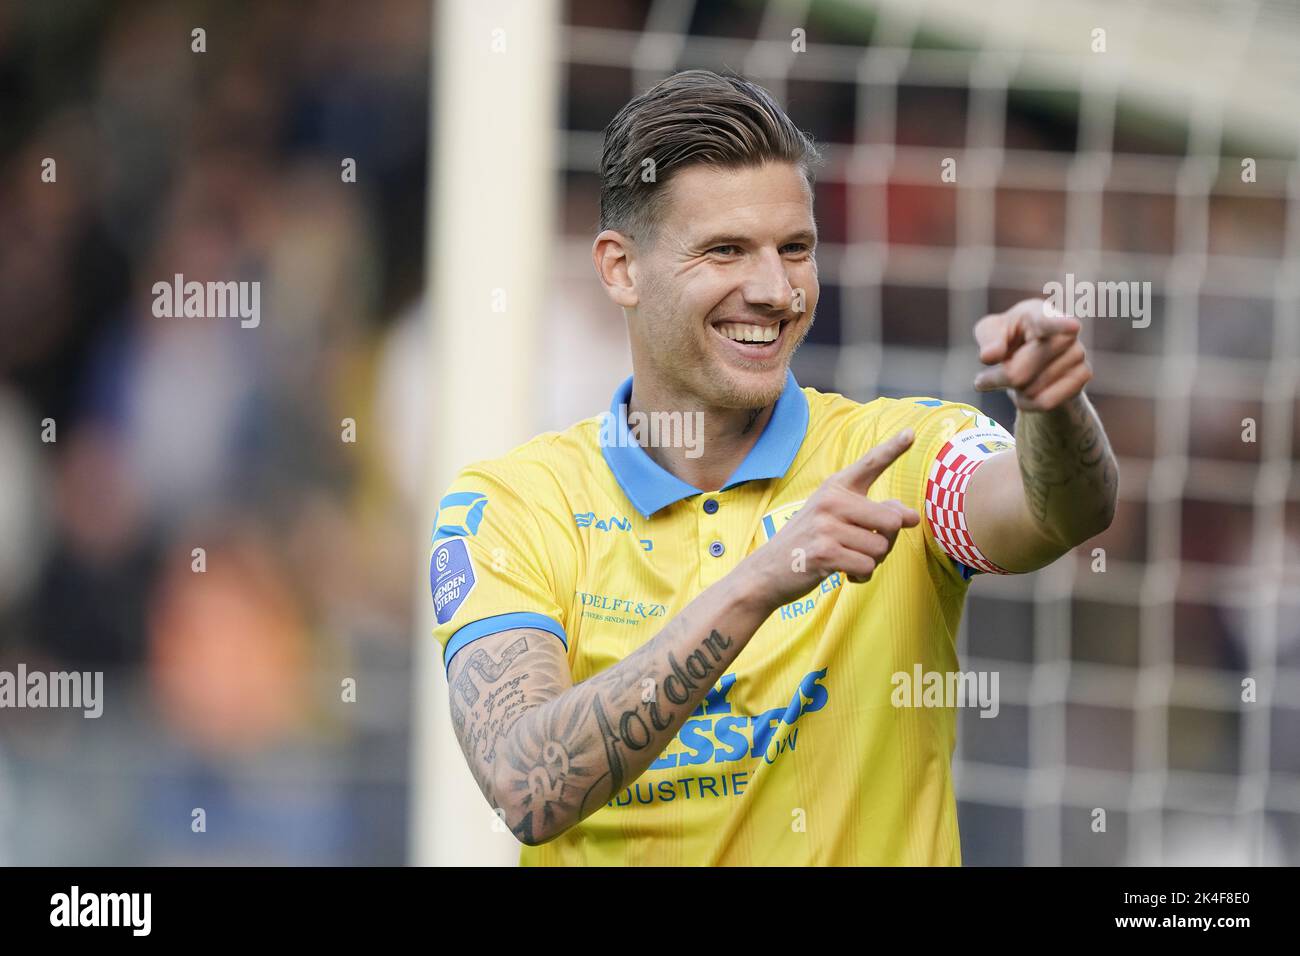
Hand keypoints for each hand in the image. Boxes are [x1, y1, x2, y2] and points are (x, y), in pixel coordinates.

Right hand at [741, 429, 921, 609]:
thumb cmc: (809, 542)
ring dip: (872, 561)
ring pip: (881, 548)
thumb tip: (911, 517)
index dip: (892, 449)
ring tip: (848, 559)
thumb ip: (873, 513)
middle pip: (892, 521)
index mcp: (835, 487)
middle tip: (863, 547)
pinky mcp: (824, 553)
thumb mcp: (836, 518)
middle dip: (887, 541)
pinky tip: (845, 573)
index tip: (910, 432)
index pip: (869, 464)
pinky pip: (867, 567)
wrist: (767, 571)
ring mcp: (826, 526)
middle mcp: (831, 500)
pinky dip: (862, 576)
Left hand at [972, 298, 1091, 410]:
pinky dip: (1028, 403)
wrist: (1031, 357)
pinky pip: (1045, 402)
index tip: (1073, 326)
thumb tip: (989, 356)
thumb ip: (988, 339)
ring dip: (1016, 390)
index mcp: (1038, 314)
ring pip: (1031, 391)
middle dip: (1000, 379)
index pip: (1047, 322)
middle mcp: (1064, 332)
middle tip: (992, 373)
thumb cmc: (1007, 337)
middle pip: (1018, 374)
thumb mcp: (990, 331)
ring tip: (1022, 375)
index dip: (1060, 325)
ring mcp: (1078, 353)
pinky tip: (1031, 389)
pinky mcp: (1083, 375)